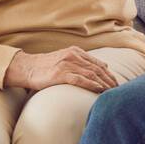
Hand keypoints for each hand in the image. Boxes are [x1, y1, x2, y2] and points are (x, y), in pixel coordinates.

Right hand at [4, 46, 118, 92]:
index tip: (116, 83)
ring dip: (104, 84)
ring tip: (111, 92)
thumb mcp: (65, 58)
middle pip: (97, 69)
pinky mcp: (60, 74)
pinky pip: (81, 80)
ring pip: (91, 74)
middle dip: (109, 80)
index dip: (109, 74)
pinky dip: (92, 85)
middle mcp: (73, 56)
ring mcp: (67, 64)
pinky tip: (99, 90)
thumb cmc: (46, 66)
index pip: (98, 63)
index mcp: (76, 51)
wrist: (26, 68)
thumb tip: (103, 66)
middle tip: (118, 90)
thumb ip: (82, 61)